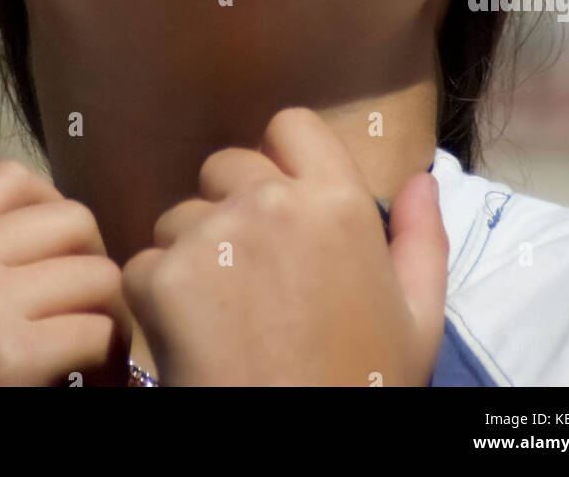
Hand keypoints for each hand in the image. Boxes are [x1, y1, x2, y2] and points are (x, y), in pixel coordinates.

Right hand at [0, 160, 133, 386]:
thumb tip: (51, 226)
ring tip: (99, 349)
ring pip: (98, 275)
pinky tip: (95, 381)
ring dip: (113, 315)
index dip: (53, 204)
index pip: (7, 178)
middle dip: (96, 259)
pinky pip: (99, 332)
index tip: (62, 248)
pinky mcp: (10, 356)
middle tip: (91, 304)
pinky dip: (111, 362)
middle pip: (69, 218)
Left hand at [121, 107, 447, 386]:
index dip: (281, 158)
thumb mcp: (418, 320)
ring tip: (221, 314)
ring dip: (192, 252)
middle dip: (230, 206)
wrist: (298, 453)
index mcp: (338, 202)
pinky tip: (190, 337)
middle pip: (227, 165)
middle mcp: (272, 201)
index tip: (282, 202)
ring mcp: (213, 234)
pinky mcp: (164, 274)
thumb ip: (422, 239)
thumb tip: (421, 177)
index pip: (290, 125)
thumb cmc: (364, 388)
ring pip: (181, 214)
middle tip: (249, 274)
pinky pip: (146, 262)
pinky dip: (158, 296)